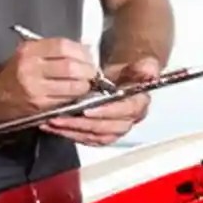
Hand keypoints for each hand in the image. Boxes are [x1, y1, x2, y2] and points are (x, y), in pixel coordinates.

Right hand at [0, 37, 95, 120]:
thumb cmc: (15, 72)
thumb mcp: (29, 53)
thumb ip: (55, 49)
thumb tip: (85, 47)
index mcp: (29, 51)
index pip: (63, 46)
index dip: (81, 51)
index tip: (89, 56)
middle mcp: (31, 68)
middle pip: (70, 67)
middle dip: (88, 70)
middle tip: (93, 72)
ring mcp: (35, 89)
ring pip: (71, 86)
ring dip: (85, 85)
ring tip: (87, 83)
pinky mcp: (39, 105)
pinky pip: (66, 100)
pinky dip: (76, 97)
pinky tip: (77, 94)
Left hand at [41, 56, 159, 146]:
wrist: (122, 79)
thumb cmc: (128, 73)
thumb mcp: (140, 64)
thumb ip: (145, 67)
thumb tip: (149, 72)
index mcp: (139, 105)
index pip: (125, 111)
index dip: (106, 111)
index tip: (88, 109)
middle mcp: (128, 121)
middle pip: (106, 127)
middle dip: (83, 123)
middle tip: (63, 117)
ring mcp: (113, 130)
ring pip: (94, 136)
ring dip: (72, 130)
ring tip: (53, 121)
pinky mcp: (100, 135)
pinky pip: (85, 138)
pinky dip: (68, 133)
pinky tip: (53, 126)